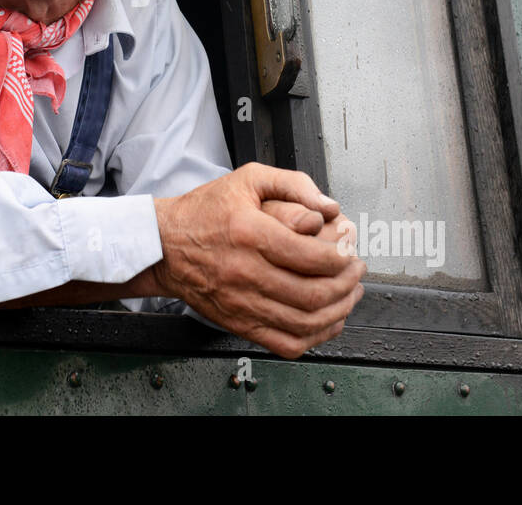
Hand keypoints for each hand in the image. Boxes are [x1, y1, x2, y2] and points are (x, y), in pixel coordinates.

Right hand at [151, 163, 365, 358]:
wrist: (164, 247)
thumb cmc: (205, 211)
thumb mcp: (248, 178)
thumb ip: (293, 184)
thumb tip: (330, 207)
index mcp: (250, 234)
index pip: (311, 257)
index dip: (341, 258)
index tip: (349, 251)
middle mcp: (246, 272)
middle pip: (313, 293)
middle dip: (347, 284)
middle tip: (356, 271)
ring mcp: (242, 303)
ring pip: (305, 322)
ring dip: (338, 311)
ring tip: (349, 294)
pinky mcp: (240, 324)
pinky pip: (286, 343)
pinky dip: (315, 337)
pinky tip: (327, 321)